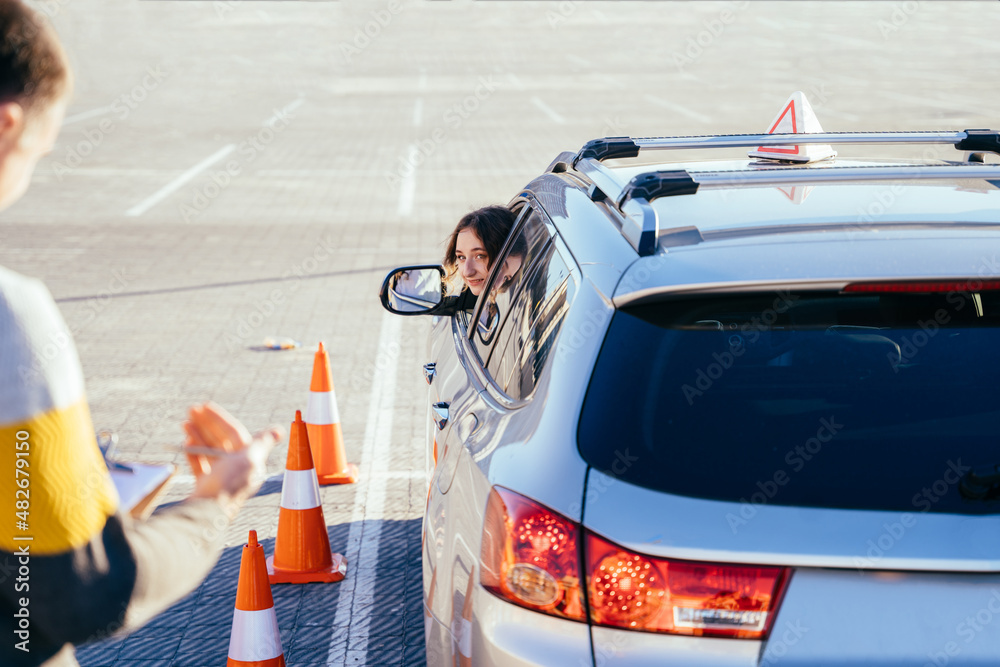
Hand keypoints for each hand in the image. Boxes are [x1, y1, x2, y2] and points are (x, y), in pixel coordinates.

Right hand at [183, 402, 281, 516]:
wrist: (206, 514)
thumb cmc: (229, 486)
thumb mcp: (249, 460)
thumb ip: (262, 443)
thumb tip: (280, 430)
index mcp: (250, 462)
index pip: (236, 434)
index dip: (221, 419)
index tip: (205, 406)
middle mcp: (238, 470)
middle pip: (221, 441)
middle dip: (207, 424)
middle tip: (191, 409)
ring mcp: (222, 478)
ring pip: (210, 451)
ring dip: (198, 435)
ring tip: (185, 422)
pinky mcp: (208, 487)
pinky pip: (201, 465)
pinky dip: (193, 453)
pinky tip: (186, 442)